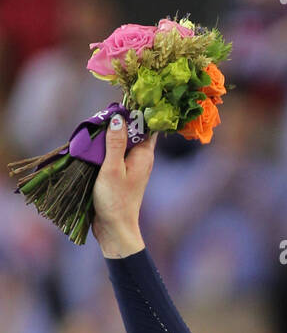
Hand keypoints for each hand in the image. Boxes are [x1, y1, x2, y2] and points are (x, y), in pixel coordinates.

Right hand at [92, 115, 155, 256]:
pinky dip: (105, 147)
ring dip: (109, 135)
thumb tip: (118, 117)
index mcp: (144, 155)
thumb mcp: (112, 168)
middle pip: (133, 131)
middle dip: (118, 121)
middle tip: (101, 115)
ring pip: (122, 142)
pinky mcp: (121, 173)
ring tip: (95, 127)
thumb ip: (115, 143)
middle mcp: (141, 159)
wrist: (114, 229)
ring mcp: (131, 166)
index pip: (147, 125)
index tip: (120, 103)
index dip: (136, 112)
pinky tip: (93, 144)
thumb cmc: (115, 200)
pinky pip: (114, 153)